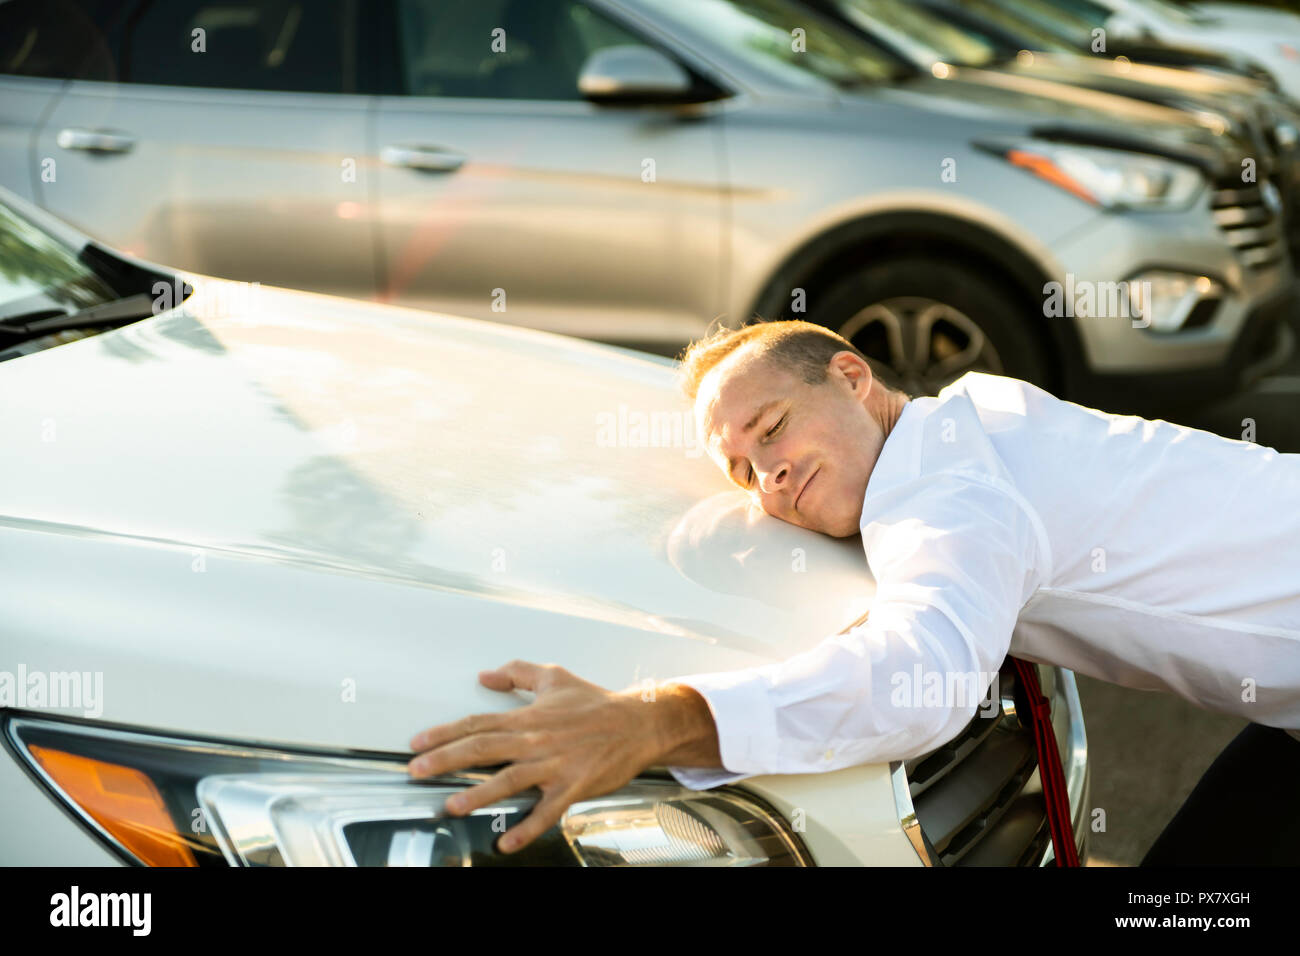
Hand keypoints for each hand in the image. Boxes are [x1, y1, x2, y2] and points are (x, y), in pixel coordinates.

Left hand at [407, 660, 670, 854]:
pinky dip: (526, 828)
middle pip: (482, 749)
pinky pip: (546, 812)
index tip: (417, 743)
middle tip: (416, 771)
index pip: (477, 723)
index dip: (443, 733)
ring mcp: (554, 765)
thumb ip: (518, 674)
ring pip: (509, 780)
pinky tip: (507, 842)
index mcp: (528, 716)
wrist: (638, 723)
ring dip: (478, 794)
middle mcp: (536, 740)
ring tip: (452, 806)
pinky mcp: (573, 787)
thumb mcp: (555, 677)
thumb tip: (486, 676)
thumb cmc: (597, 703)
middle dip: (445, 760)